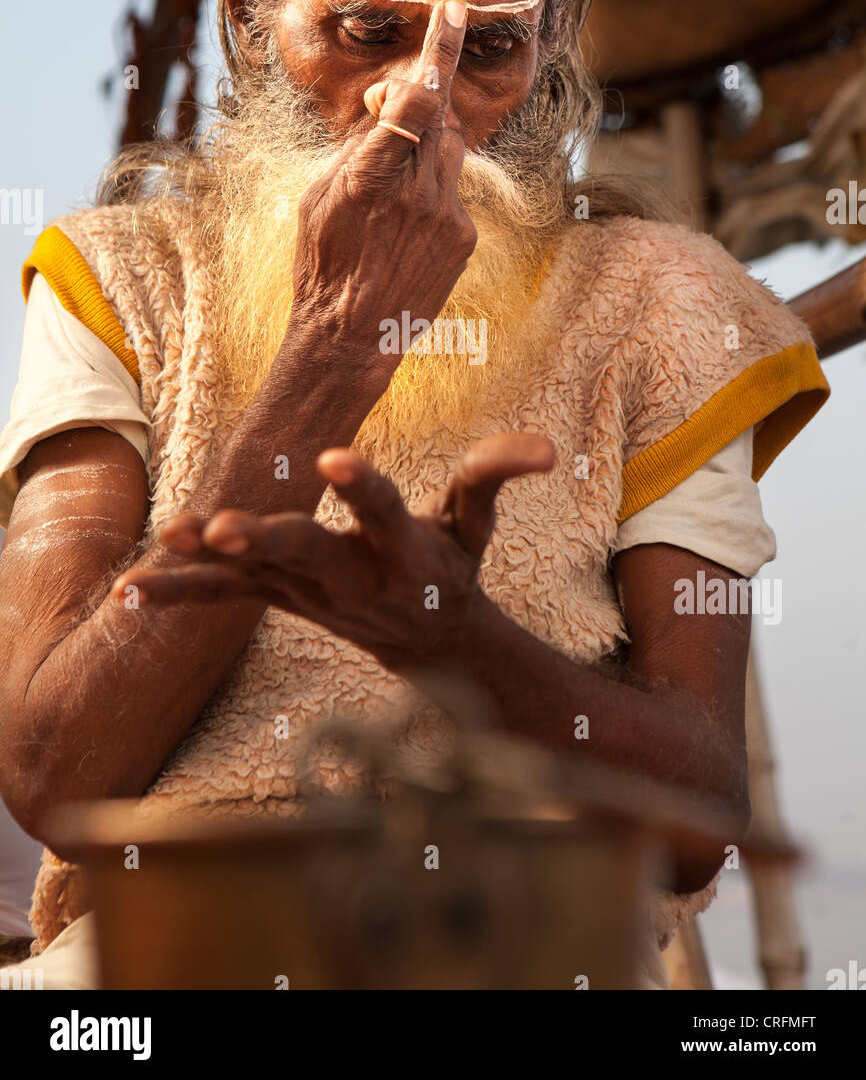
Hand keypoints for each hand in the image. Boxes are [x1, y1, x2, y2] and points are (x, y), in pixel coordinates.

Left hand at [112, 433, 554, 670]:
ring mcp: (310, 597)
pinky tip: (130, 589)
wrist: (425, 645)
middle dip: (265, 540)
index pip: (385, 513)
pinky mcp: (279, 601)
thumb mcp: (476, 523)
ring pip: (256, 578)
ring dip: (210, 563)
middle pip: (306, 556)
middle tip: (223, 529)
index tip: (333, 456)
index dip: (362, 487)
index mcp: (405, 553)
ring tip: (173, 540)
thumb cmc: (450, 568)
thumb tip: (545, 448)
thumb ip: (495, 474)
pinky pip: (224, 601)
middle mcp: (354, 580)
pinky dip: (179, 593)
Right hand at [289, 0, 477, 373]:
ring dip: (428, 149)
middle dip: (423, 100)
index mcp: (368, 177)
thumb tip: (389, 108)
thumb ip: (358, 147)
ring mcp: (446, 216)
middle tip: (395, 111)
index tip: (454, 11)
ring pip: (452, 152)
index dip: (438, 49)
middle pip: (438, 116)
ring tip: (396, 186)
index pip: (414, 98)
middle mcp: (415, 192)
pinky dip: (434, 195)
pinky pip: (456, 193)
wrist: (350, 337)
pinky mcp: (465, 238)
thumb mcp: (318, 196)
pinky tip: (407, 230)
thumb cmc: (322, 264)